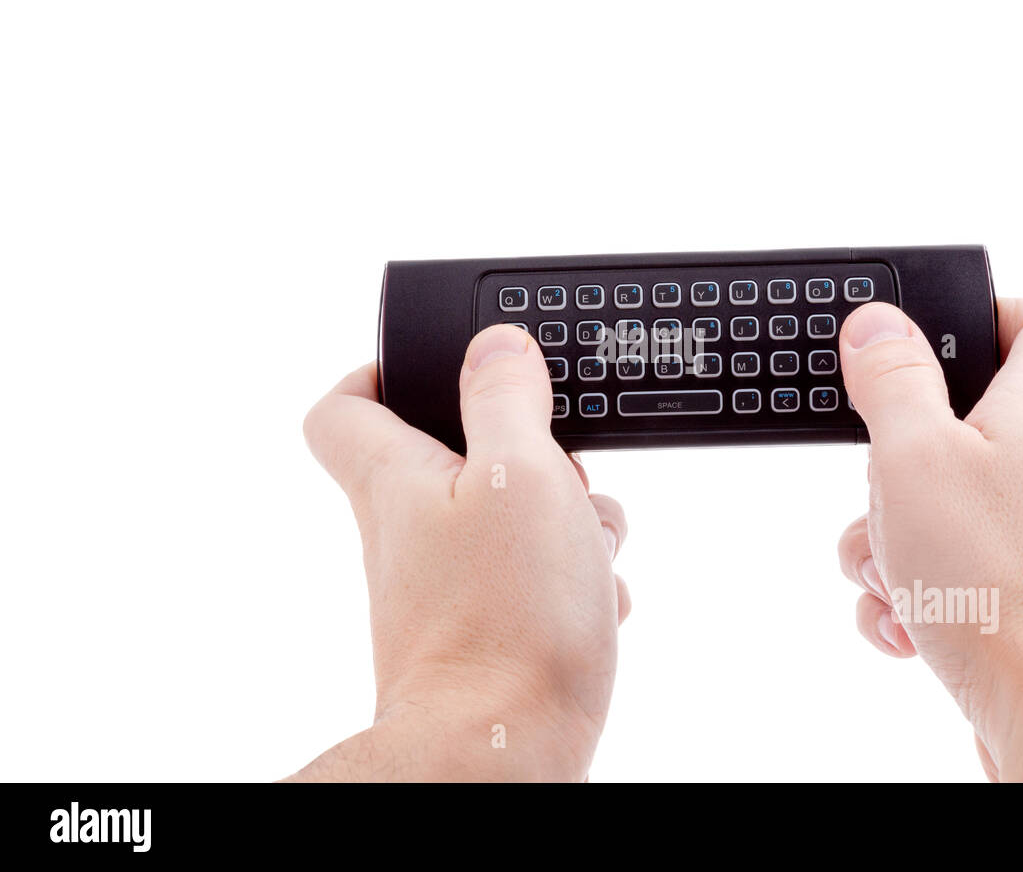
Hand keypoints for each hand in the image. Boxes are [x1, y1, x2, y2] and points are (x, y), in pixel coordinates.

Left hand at [288, 325, 629, 781]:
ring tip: (588, 543)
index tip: (438, 365)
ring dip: (562, 517)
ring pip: (505, 519)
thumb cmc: (504, 621)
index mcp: (399, 482)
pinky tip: (599, 596)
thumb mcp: (519, 474)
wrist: (503, 754)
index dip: (380, 371)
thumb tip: (495, 346)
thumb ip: (505, 398)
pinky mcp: (487, 632)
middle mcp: (412, 534)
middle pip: (451, 458)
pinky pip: (531, 580)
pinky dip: (572, 576)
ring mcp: (448, 587)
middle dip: (521, 449)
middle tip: (556, 461)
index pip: (344, 407)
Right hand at [836, 299, 1022, 781]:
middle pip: (962, 426)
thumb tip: (878, 323)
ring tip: (897, 573)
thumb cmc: (1007, 584)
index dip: (991, 312)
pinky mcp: (1015, 597)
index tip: (930, 331)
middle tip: (880, 481)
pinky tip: (909, 625)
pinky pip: (943, 575)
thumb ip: (894, 380)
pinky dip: (910, 595)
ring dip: (888, 539)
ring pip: (938, 509)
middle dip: (894, 459)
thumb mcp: (917, 457)